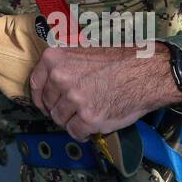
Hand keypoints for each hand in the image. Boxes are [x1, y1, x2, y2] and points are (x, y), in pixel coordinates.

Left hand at [28, 42, 181, 140]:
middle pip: (49, 105)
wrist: (146, 72)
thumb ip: (63, 62)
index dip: (40, 97)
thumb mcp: (83, 48)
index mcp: (54, 58)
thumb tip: (51, 78)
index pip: (35, 84)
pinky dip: (82, 133)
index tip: (46, 103)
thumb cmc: (119, 58)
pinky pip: (76, 133)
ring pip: (60, 120)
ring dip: (71, 122)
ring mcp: (74, 99)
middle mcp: (60, 78)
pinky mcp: (89, 118)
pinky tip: (92, 126)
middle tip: (74, 110)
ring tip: (86, 116)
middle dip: (59, 110)